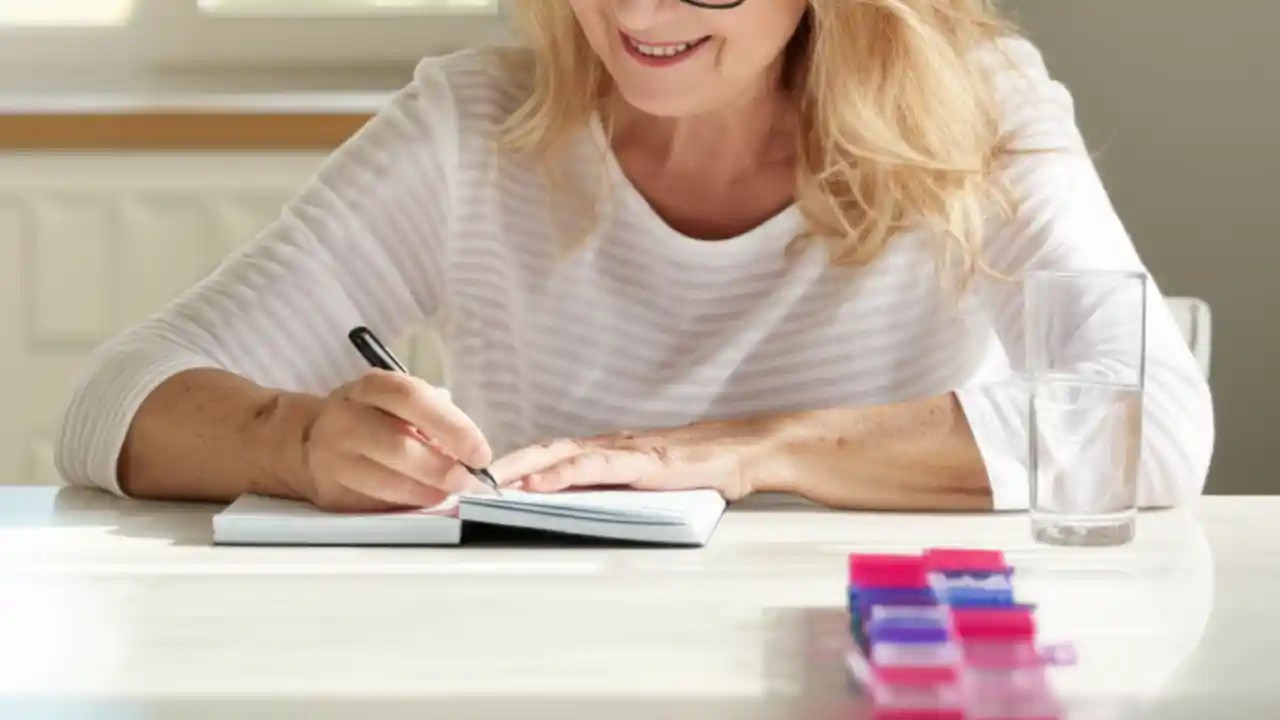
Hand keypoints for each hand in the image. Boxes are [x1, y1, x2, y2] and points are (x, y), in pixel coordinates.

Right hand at [298, 370, 492, 511]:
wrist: (312, 443)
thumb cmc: (374, 420)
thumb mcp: (398, 404)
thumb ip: (432, 419)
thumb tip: (470, 454)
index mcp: (371, 388)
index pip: (412, 399)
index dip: (452, 427)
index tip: (480, 453)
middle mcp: (346, 418)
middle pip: (398, 445)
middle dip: (441, 468)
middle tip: (469, 481)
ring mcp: (333, 457)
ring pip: (386, 481)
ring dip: (427, 492)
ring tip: (449, 492)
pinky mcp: (331, 491)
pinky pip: (376, 503)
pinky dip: (407, 504)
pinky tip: (424, 500)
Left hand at [491, 419, 779, 500]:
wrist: (741, 453)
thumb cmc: (698, 469)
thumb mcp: (646, 484)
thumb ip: (614, 489)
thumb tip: (577, 506)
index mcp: (605, 451)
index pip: (549, 454)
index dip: (512, 465)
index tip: (477, 479)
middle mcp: (607, 445)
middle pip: (542, 450)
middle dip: (501, 465)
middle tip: (462, 478)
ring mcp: (622, 450)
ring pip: (558, 454)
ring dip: (519, 467)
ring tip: (487, 481)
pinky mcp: (640, 461)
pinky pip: (593, 466)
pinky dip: (561, 473)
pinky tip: (538, 482)